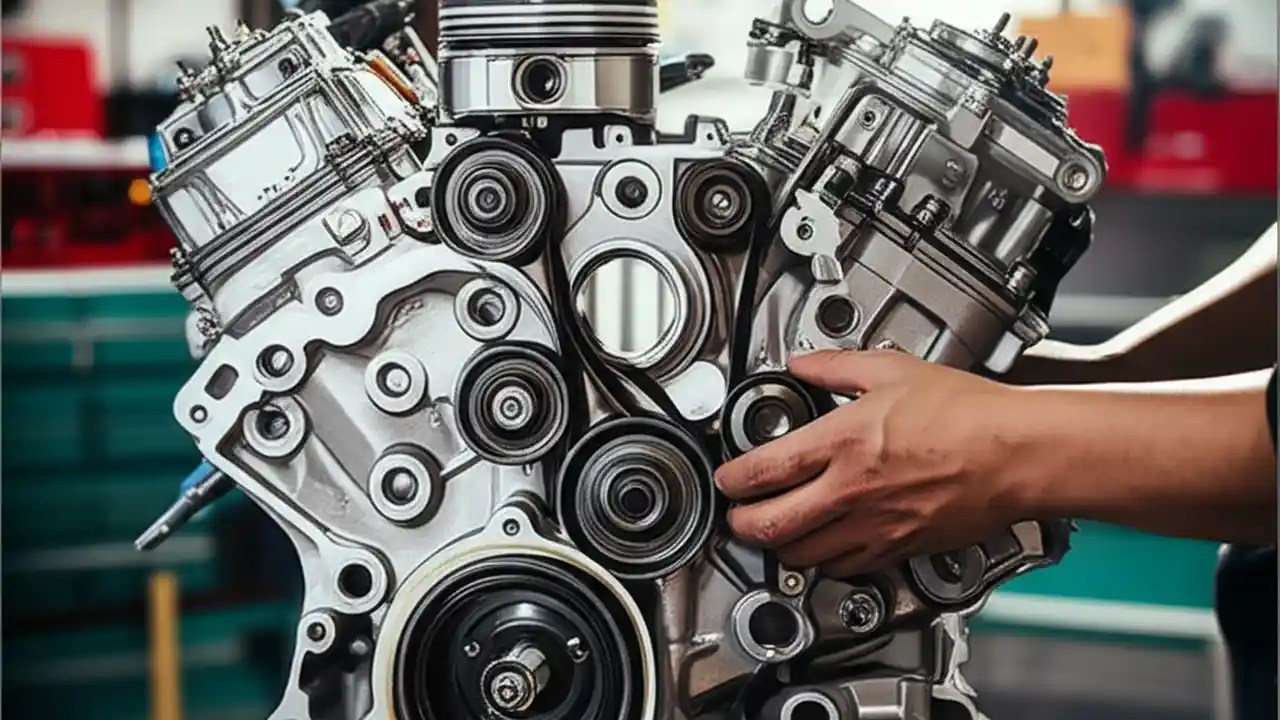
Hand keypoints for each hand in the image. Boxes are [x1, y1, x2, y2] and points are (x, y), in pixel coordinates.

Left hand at [714, 350, 1030, 577]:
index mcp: (843, 443)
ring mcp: (875, 527)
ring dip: (779, 547)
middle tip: (735, 515)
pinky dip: (824, 561)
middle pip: (771, 526)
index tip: (727, 477)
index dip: (732, 478)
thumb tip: (802, 361)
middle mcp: (852, 492)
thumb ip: (835, 365)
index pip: (763, 471)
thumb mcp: (892, 370)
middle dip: (741, 524)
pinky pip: (846, 568)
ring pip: (804, 556)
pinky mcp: (900, 549)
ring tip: (773, 532)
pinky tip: (823, 547)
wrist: (1018, 453)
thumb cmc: (968, 414)